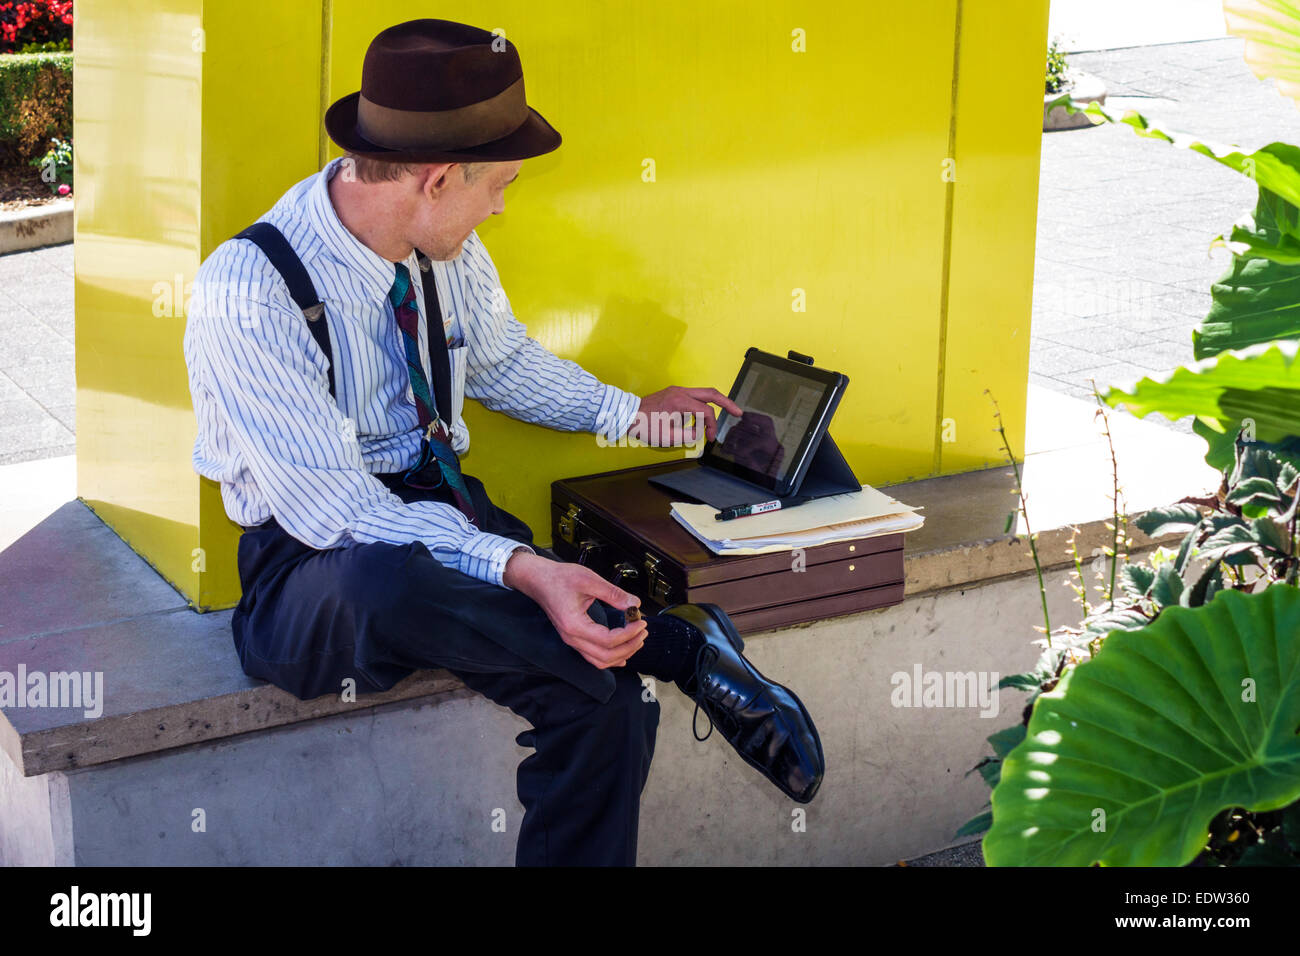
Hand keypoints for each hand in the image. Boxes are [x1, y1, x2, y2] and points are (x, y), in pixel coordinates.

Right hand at [502, 551, 647, 668]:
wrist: (538, 580)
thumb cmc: (559, 578)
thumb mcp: (589, 580)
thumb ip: (613, 594)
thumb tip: (635, 604)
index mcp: (574, 625)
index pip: (608, 640)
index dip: (629, 634)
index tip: (641, 622)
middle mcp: (572, 638)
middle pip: (606, 656)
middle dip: (629, 646)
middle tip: (643, 631)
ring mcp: (572, 641)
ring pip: (600, 661)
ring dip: (622, 653)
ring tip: (637, 639)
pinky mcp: (574, 638)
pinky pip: (594, 656)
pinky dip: (611, 657)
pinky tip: (624, 651)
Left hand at [627, 386, 743, 446]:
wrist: (627, 415)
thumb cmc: (644, 426)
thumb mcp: (668, 437)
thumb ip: (689, 435)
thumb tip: (700, 432)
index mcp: (680, 402)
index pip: (706, 412)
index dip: (712, 426)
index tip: (710, 438)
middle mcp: (681, 392)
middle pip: (711, 393)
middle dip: (727, 403)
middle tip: (738, 413)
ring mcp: (677, 391)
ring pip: (704, 394)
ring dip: (713, 406)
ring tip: (716, 420)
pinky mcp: (674, 393)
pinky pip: (694, 397)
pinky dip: (701, 406)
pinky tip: (699, 419)